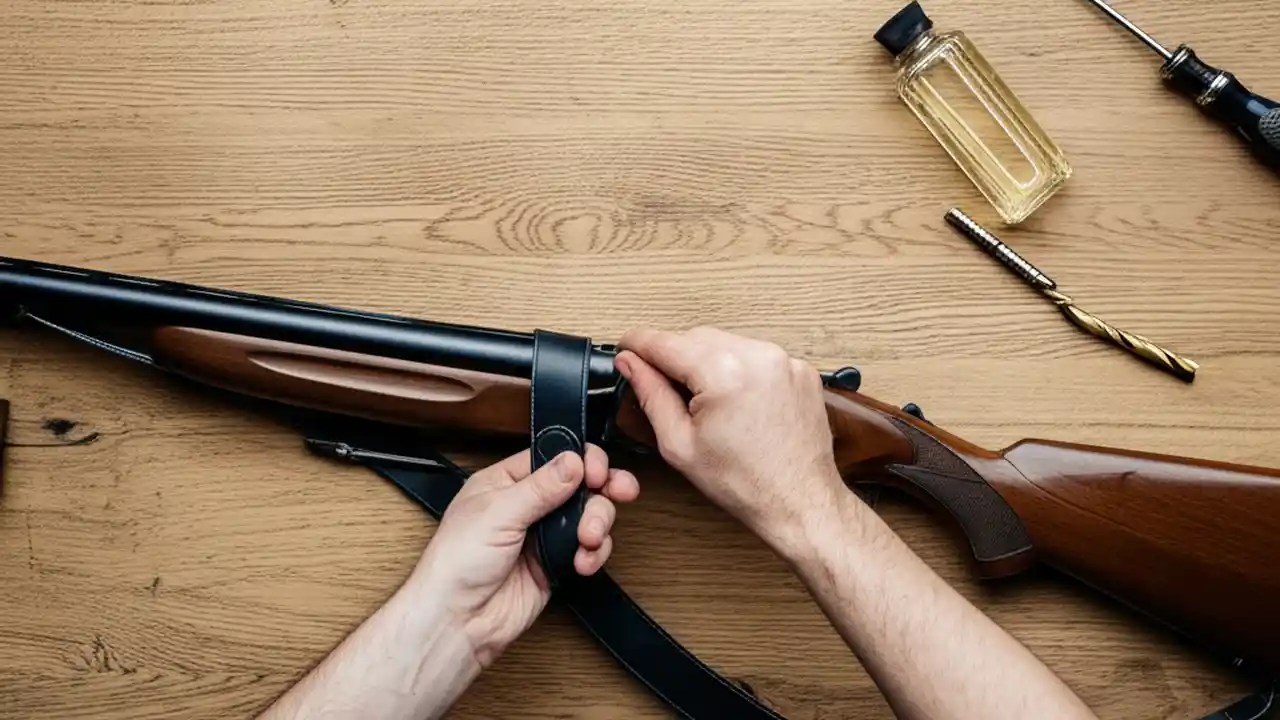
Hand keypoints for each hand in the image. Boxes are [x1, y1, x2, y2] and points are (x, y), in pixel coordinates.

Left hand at [412, 446, 638, 666]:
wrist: (459, 620)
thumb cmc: (457, 563)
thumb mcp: (497, 512)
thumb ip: (541, 486)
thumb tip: (575, 460)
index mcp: (506, 482)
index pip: (554, 457)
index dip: (582, 460)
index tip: (598, 471)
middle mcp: (527, 505)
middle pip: (580, 484)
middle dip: (603, 488)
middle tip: (620, 491)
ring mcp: (543, 535)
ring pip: (590, 515)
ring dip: (598, 523)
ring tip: (589, 538)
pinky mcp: (556, 564)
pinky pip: (589, 549)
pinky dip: (594, 554)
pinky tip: (583, 562)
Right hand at [615, 327, 843, 550]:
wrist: (799, 501)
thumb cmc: (745, 483)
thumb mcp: (679, 443)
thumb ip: (650, 394)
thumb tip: (630, 363)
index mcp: (724, 373)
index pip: (665, 341)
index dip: (637, 344)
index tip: (625, 348)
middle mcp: (758, 356)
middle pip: (695, 336)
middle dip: (674, 356)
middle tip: (662, 386)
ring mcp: (784, 360)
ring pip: (725, 342)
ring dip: (705, 360)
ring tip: (704, 400)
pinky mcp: (800, 369)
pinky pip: (754, 354)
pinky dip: (737, 368)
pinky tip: (734, 400)